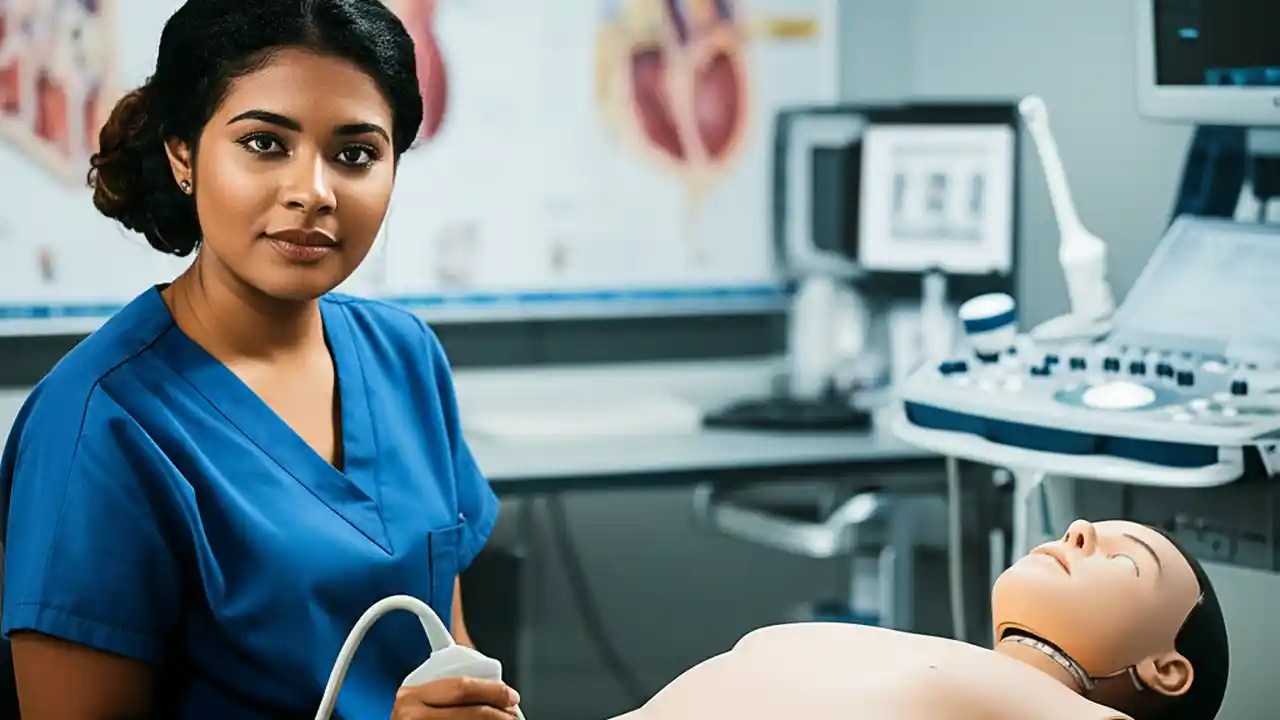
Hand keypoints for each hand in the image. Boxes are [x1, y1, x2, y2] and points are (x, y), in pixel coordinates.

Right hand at [390, 677, 521, 719]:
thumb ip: (443, 689)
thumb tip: (490, 688)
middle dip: (499, 713)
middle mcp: (410, 714)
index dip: (492, 690)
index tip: (510, 695)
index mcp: (410, 694)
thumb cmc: (412, 717)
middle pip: (470, 712)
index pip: (461, 687)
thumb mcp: (420, 700)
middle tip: (514, 715)